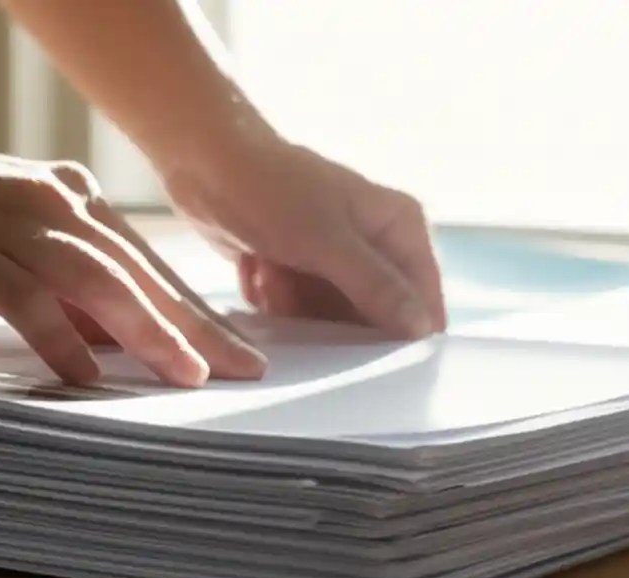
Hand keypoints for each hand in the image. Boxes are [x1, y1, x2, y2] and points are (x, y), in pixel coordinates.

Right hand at [0, 126, 266, 386]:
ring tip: (190, 374)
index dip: (197, 313)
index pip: (151, 268)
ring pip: (99, 281)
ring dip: (148, 329)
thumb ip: (70, 284)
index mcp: (78, 203)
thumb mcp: (22, 237)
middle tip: (245, 368)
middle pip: (142, 275)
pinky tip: (87, 374)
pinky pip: (24, 298)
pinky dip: (58, 336)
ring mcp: (15, 228)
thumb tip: (119, 341)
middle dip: (197, 327)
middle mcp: (60, 208)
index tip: (239, 351)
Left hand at [162, 138, 446, 337]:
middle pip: (378, 321)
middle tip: (295, 289)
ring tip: (272, 270)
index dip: (404, 339)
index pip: (425, 304)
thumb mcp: (326, 241)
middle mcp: (379, 248)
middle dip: (333, 321)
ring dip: (298, 311)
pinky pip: (303, 318)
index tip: (370, 362)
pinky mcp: (306, 277)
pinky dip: (279, 305)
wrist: (204, 164)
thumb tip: (422, 330)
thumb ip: (377, 286)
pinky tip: (259, 272)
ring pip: (335, 324)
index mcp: (402, 229)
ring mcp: (341, 265)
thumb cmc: (270, 190)